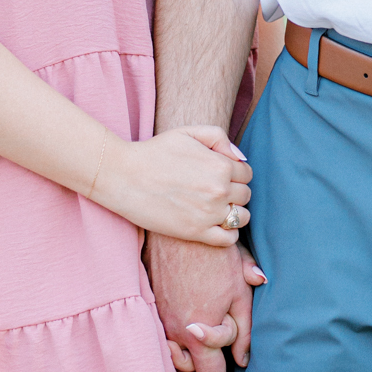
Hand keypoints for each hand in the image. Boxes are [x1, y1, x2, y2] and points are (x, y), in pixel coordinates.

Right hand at [94, 126, 252, 244]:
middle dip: (234, 192)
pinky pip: (229, 239)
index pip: (247, 173)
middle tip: (214, 190)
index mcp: (221, 165)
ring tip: (215, 207)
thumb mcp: (187, 132)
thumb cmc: (154, 152)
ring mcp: (209, 214)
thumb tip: (240, 158)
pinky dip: (228, 233)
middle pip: (246, 195)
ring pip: (242, 217)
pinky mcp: (196, 233)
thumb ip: (218, 137)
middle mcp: (219, 190)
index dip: (235, 173)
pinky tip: (215, 224)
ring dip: (234, 212)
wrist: (124, 176)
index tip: (220, 175)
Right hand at [145, 234, 267, 371]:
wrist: (179, 226)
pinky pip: (163, 340)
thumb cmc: (215, 255)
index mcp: (200, 334)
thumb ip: (244, 329)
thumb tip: (243, 360)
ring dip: (190, 364)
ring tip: (206, 362)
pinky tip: (187, 339)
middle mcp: (176, 333)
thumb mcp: (239, 291)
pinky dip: (176, 347)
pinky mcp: (152, 307)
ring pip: (174, 359)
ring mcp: (160, 320)